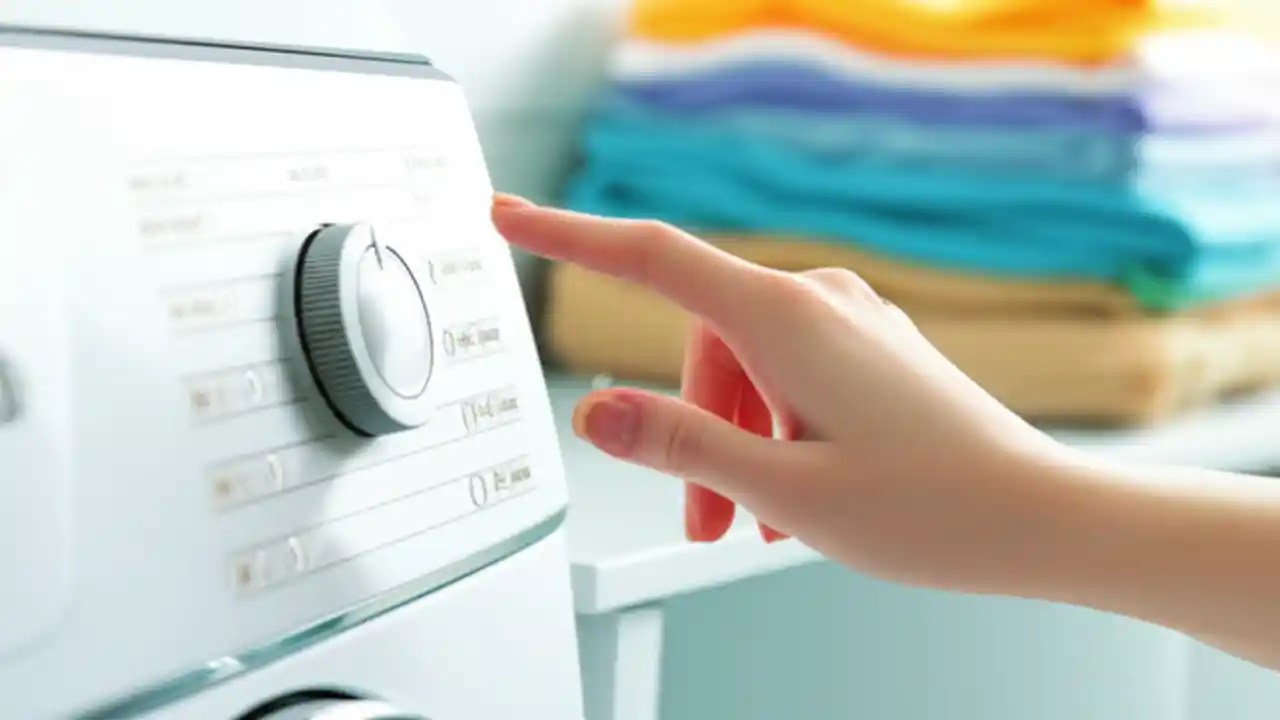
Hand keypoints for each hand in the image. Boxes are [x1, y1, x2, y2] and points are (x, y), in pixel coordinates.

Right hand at [492, 195, 1073, 591]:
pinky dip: (771, 433)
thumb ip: (681, 445)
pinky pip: (789, 378)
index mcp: (789, 319)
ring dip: (731, 445)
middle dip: (686, 428)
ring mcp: (852, 324)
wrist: (1041, 518)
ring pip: (746, 370)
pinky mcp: (871, 351)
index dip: (569, 237)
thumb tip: (596, 412)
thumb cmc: (935, 510)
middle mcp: (822, 303)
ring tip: (753, 527)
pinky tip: (793, 500)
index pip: (650, 258)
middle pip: (700, 343)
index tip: (510, 217)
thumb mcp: (784, 491)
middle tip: (698, 521)